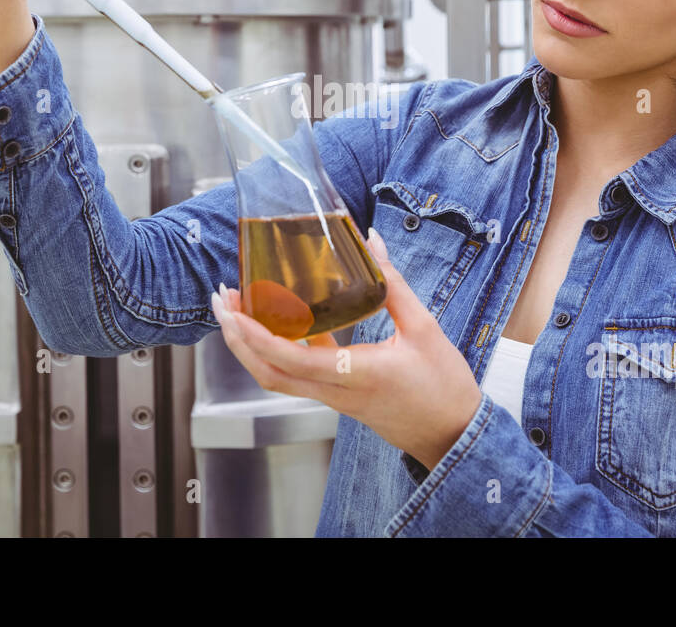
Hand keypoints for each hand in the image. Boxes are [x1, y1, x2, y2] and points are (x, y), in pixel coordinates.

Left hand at [211, 228, 483, 472]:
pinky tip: (285, 320)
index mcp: (356, 374)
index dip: (255, 335)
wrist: (454, 434)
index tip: (233, 310)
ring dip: (253, 346)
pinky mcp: (339, 398)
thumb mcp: (424, 328)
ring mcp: (335, 399)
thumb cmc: (444, 386)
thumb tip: (371, 242)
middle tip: (221, 302)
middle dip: (238, 340)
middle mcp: (336, 392)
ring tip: (240, 309)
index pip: (291, 359)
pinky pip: (300, 376)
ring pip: (280, 378)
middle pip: (269, 374)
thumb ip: (393, 284)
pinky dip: (282, 350)